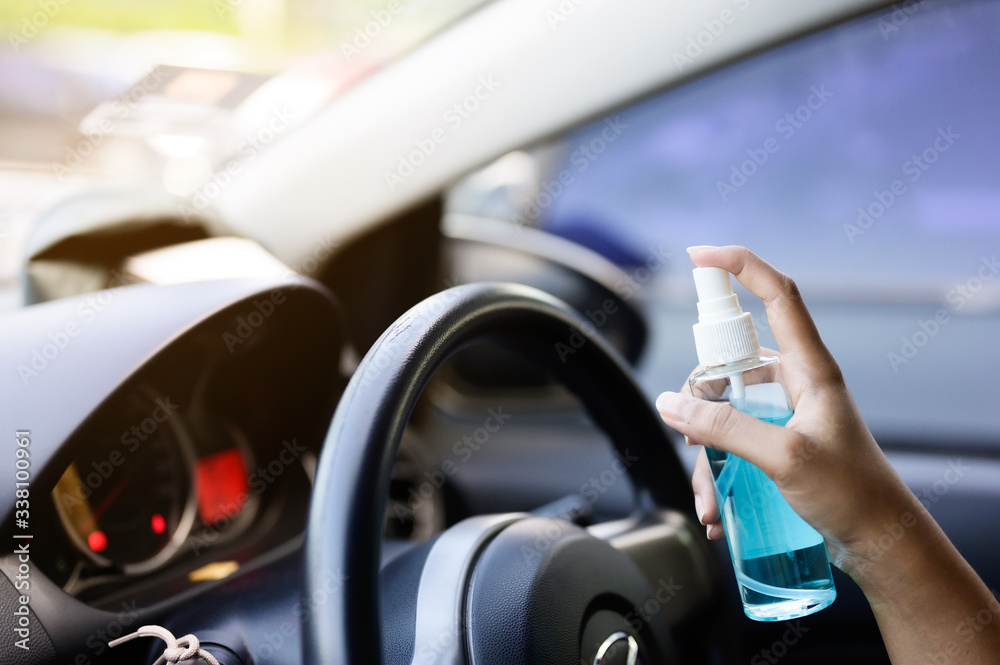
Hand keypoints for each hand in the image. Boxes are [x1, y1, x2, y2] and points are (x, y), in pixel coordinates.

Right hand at [654, 245, 919, 577]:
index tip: (698, 256)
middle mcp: (794, 383)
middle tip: (693, 439)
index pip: (776, 295)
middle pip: (728, 365)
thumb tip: (671, 404)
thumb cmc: (851, 493)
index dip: (739, 266)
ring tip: (712, 500)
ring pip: (723, 411)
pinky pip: (731, 443)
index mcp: (809, 368)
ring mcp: (783, 413)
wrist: (879, 541)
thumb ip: (725, 429)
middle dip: (700, 406)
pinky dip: (718, 474)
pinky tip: (719, 509)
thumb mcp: (784, 458)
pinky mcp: (776, 442)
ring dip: (708, 456)